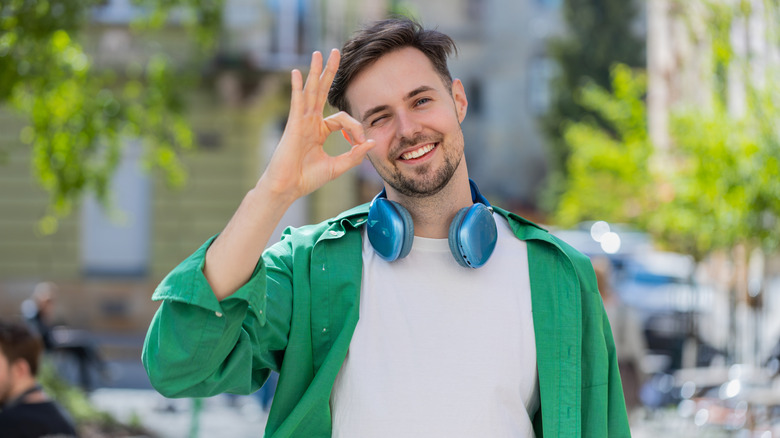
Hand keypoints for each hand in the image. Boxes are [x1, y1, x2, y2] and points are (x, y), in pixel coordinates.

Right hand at [259, 49, 374, 201]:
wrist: (288, 188)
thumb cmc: (307, 179)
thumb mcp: (337, 167)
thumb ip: (354, 155)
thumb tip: (371, 142)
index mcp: (319, 131)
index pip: (341, 119)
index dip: (355, 128)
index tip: (360, 142)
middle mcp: (309, 122)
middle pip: (321, 91)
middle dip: (329, 72)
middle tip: (336, 51)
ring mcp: (300, 122)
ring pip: (310, 91)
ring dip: (315, 72)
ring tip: (318, 53)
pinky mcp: (293, 125)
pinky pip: (296, 102)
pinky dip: (296, 87)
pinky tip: (296, 72)